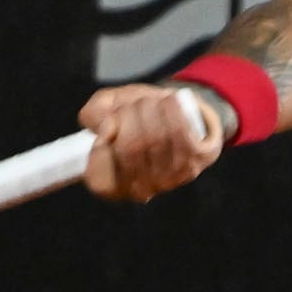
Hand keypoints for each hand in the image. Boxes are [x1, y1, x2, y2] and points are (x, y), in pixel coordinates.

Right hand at [79, 84, 222, 202]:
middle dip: (129, 114)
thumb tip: (108, 129)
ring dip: (151, 110)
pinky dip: (173, 113)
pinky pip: (182, 136)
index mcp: (112, 185)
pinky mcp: (197, 161)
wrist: (180, 110)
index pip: (99, 179)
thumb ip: (94, 115)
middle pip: (131, 148)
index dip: (100, 148)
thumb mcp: (106, 108)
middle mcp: (140, 190)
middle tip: (134, 103)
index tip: (109, 122)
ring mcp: (171, 179)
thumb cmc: (134, 113)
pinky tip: (169, 101)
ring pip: (156, 139)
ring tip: (152, 100)